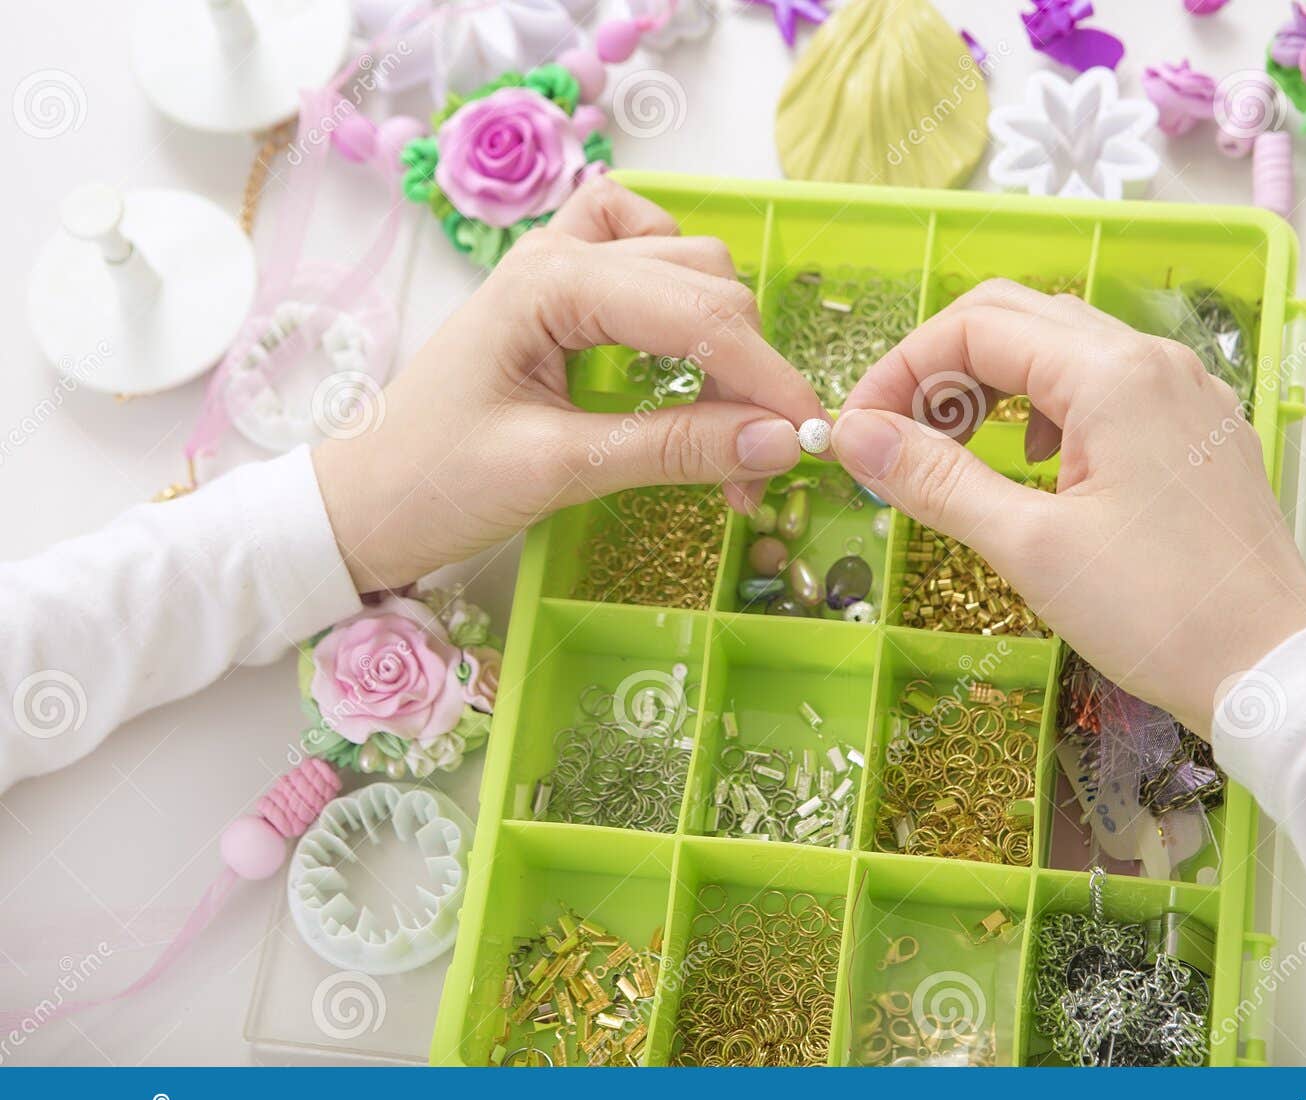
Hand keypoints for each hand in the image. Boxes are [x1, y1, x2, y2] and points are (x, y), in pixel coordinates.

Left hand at [313, 178, 826, 592]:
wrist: (356, 504)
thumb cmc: (434, 485)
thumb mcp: (558, 472)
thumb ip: (674, 449)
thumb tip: (781, 443)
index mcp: (549, 282)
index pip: (697, 313)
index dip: (766, 377)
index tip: (814, 439)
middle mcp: (559, 254)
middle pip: (705, 284)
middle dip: (747, 373)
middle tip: (752, 470)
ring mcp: (559, 266)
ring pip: (691, 270)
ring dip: (725, 347)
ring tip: (722, 437)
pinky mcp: (562, 297)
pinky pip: (652, 265)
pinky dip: (686, 304)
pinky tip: (683, 359)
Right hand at [833, 280, 1305, 737]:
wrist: (1273, 671)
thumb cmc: (1158, 613)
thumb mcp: (1029, 547)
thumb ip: (935, 480)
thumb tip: (854, 436)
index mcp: (1114, 374)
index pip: (978, 327)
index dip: (902, 369)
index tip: (861, 431)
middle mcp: (1155, 361)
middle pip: (1019, 317)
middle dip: (942, 366)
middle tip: (898, 436)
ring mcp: (1185, 393)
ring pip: (1064, 348)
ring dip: (995, 382)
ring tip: (955, 452)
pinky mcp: (1198, 432)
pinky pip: (1107, 387)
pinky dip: (1048, 407)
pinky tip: (1034, 467)